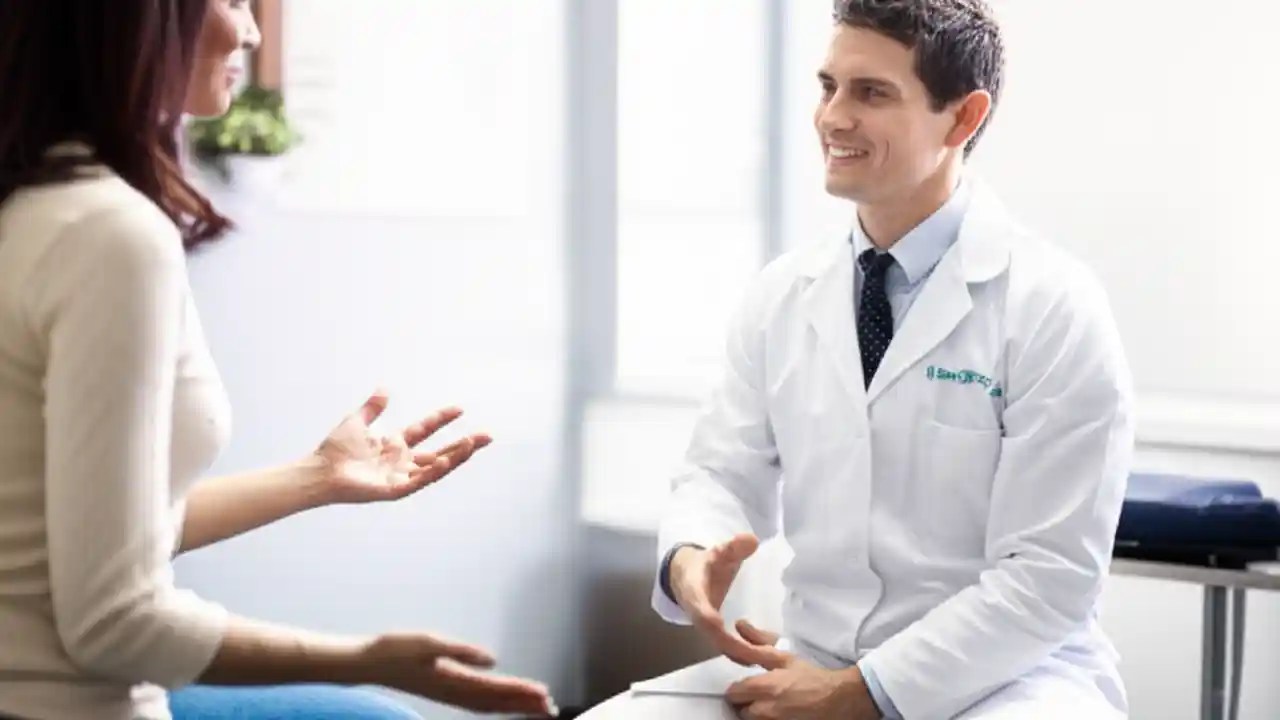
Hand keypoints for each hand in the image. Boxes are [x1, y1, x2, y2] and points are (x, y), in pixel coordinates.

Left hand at [314, 389, 490, 504]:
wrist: (319, 471)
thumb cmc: (333, 450)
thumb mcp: (356, 422)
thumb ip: (372, 408)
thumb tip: (384, 390)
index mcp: (395, 445)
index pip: (425, 429)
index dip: (441, 419)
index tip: (459, 409)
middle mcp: (402, 461)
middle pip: (440, 451)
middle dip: (463, 445)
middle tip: (487, 436)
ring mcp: (400, 476)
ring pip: (435, 468)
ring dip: (455, 457)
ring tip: (473, 445)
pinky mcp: (395, 490)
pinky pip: (419, 481)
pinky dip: (433, 472)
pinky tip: (444, 460)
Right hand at [361, 632, 556, 715]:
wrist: (368, 663)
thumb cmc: (396, 649)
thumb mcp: (429, 642)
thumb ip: (462, 651)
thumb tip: (493, 660)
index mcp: (453, 680)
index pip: (496, 689)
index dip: (521, 692)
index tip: (544, 694)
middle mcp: (454, 692)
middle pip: (497, 703)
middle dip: (525, 705)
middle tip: (551, 707)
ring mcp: (448, 694)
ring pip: (488, 706)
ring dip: (513, 707)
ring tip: (536, 708)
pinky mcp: (443, 690)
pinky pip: (476, 703)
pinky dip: (495, 705)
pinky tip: (503, 703)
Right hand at [669, 533, 773, 665]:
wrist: (685, 577)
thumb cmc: (704, 565)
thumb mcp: (717, 552)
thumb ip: (733, 547)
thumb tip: (751, 539)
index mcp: (695, 595)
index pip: (701, 612)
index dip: (712, 621)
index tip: (731, 625)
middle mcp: (699, 618)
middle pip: (718, 640)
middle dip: (745, 650)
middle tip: (774, 655)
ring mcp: (708, 630)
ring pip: (727, 649)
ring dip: (752, 656)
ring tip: (778, 656)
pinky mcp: (718, 636)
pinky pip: (733, 650)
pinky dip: (752, 653)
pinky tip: (771, 649)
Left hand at [725, 621, 879, 719]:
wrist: (840, 699)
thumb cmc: (812, 677)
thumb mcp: (785, 658)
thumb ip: (758, 644)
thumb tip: (740, 625)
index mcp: (763, 687)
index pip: (732, 693)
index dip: (738, 690)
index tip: (746, 688)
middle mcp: (765, 710)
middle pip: (740, 711)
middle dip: (745, 704)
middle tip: (760, 698)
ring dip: (757, 715)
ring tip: (771, 707)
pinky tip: (780, 714)